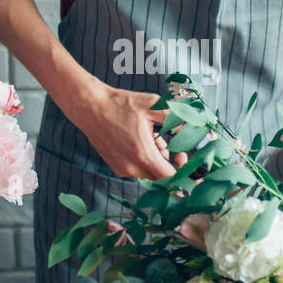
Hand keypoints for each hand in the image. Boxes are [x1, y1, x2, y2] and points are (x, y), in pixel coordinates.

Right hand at [71, 83, 187, 180]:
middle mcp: (132, 167)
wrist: (90, 107)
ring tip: (152, 139)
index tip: (183, 155)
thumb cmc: (120, 104)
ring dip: (157, 161)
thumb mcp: (152, 104)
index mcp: (143, 154)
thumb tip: (192, 128)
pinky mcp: (117, 167)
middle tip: (167, 143)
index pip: (171, 178)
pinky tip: (140, 142)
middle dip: (170, 163)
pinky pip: (138, 171)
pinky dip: (145, 161)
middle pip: (162, 178)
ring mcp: (123, 169)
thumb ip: (176, 117)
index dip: (183, 172)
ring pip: (150, 174)